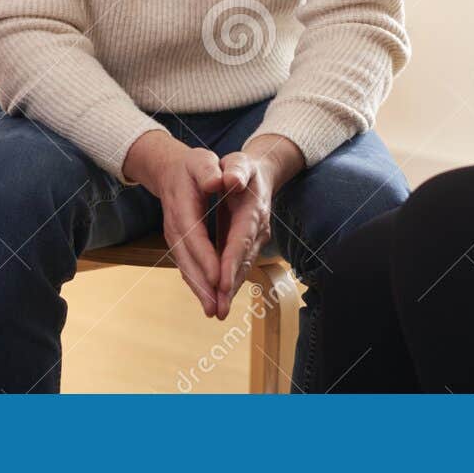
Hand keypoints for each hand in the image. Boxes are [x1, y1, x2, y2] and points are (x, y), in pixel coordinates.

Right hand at [123, 130, 223, 315]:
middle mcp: (176, 226)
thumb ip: (211, 170)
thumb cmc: (194, 165)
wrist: (171, 169)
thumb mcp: (202, 160)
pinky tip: (209, 299)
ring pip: (187, 267)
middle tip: (217, 308)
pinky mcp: (180, 244)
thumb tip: (220, 181)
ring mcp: (176, 237)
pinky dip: (198, 284)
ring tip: (214, 311)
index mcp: (183, 206)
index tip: (218, 279)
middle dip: (203, 284)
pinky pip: (189, 267)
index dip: (207, 258)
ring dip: (200, 290)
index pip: (195, 236)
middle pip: (188, 259)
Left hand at [213, 134, 303, 318]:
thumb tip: (230, 180)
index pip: (240, 237)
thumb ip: (235, 169)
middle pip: (243, 259)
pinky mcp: (248, 245)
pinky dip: (228, 282)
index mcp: (252, 207)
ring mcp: (255, 238)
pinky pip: (238, 265)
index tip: (221, 282)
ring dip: (229, 290)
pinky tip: (215, 297)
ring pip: (242, 267)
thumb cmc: (242, 167)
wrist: (258, 173)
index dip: (231, 260)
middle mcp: (257, 227)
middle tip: (218, 309)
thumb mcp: (238, 161)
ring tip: (215, 311)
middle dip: (230, 285)